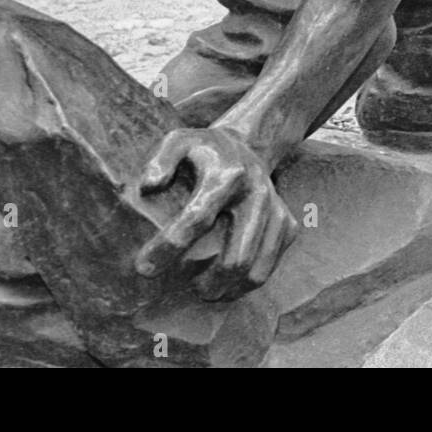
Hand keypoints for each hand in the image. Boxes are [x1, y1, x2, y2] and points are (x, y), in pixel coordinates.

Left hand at [136, 126, 297, 300]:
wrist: (250, 145)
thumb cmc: (205, 150)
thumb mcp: (179, 140)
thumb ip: (160, 159)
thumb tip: (148, 186)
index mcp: (227, 175)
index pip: (197, 218)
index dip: (168, 248)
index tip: (144, 267)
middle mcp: (256, 194)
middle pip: (236, 258)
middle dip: (206, 283)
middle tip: (181, 287)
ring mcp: (275, 211)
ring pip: (256, 269)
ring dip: (227, 289)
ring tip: (204, 291)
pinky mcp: (287, 224)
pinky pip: (269, 264)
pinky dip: (247, 282)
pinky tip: (227, 284)